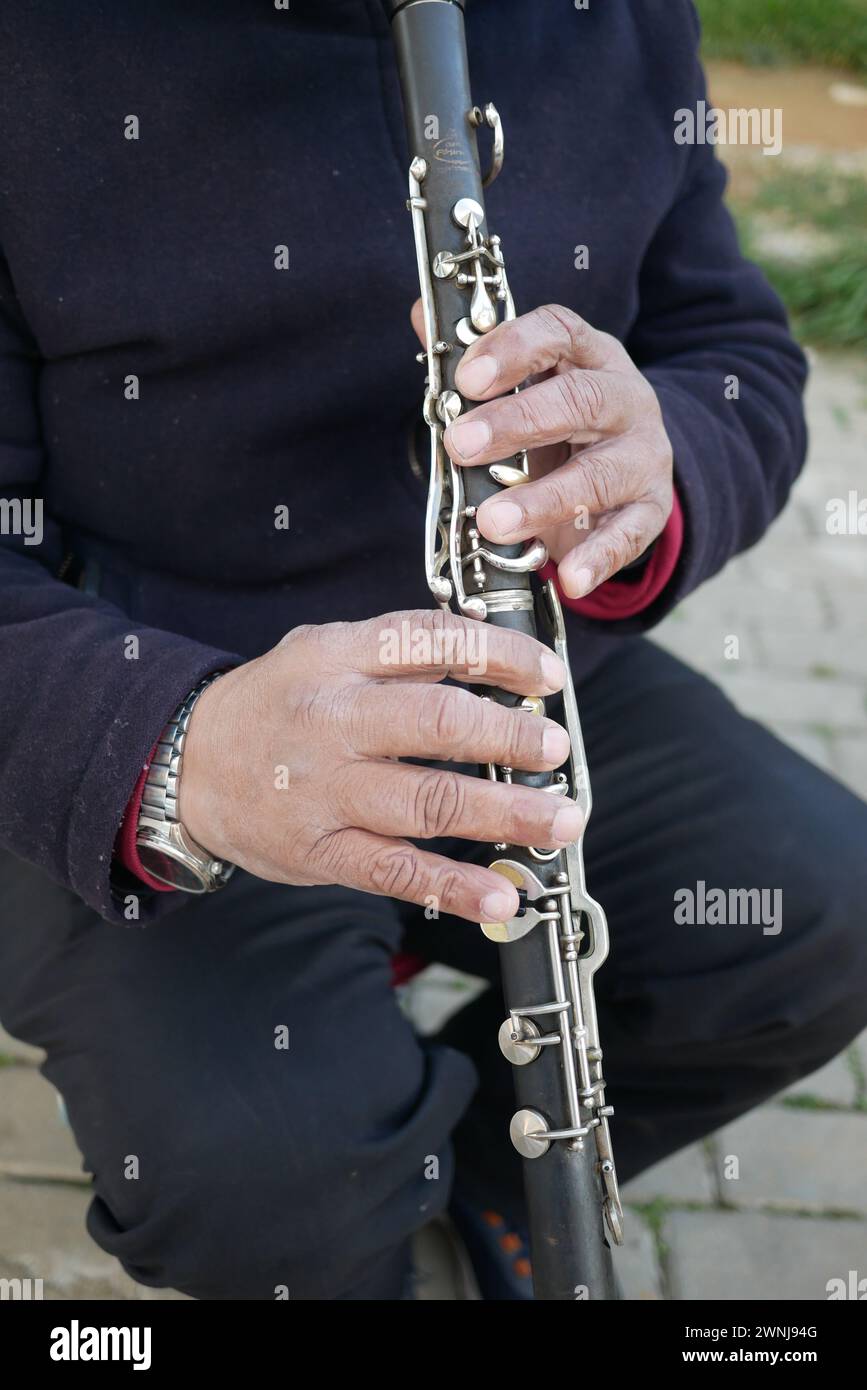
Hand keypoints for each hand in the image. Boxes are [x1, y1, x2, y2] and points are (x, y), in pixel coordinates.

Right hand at [179, 611, 579, 923]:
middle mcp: (332, 721)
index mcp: (336, 657)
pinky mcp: (322, 851)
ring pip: (429, 801)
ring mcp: (327, 792)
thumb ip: (397, 652)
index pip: (431, 640)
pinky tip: (505, 896)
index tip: (547, 676)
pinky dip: (456, 888)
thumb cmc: (274, 704)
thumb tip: (495, 659)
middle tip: (556, 748)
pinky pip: (398, 872)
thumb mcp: (321, 650)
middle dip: (511, 736)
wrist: (184, 765)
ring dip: (505, 813)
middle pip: (437, 721)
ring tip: (560, 819)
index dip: (501, 654)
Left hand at [411, 301, 672, 598]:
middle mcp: (625, 399)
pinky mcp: (652, 509)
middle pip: (580, 401)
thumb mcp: (524, 389)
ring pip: (599, 474)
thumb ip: (475, 360)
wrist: (627, 473)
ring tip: (492, 523)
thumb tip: (426, 317)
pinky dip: (598, 558)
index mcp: (589, 356)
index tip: (466, 378)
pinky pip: (630, 534)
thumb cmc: (559, 426)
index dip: (514, 349)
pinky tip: (568, 577)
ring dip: (542, 500)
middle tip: (460, 446)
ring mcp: (643, 456)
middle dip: (516, 423)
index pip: (559, 333)